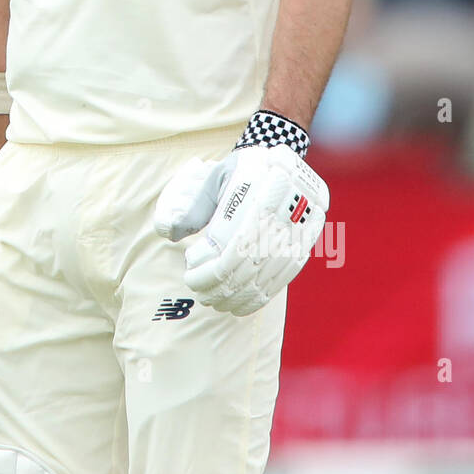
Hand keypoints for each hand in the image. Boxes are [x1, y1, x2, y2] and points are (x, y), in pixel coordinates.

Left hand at [153, 144, 328, 315]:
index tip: (190, 266)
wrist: (285, 167)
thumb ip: (195, 204)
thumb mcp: (217, 177)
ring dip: (234, 296)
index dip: (212, 263)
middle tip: (196, 289)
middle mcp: (289, 213)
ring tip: (211, 299)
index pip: (236, 244)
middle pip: (250, 265)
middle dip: (218, 285)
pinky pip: (281, 282)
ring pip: (266, 278)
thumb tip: (170, 233)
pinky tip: (236, 306)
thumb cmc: (242, 173)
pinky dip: (257, 299)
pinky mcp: (303, 248)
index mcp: (264, 191)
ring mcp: (300, 233)